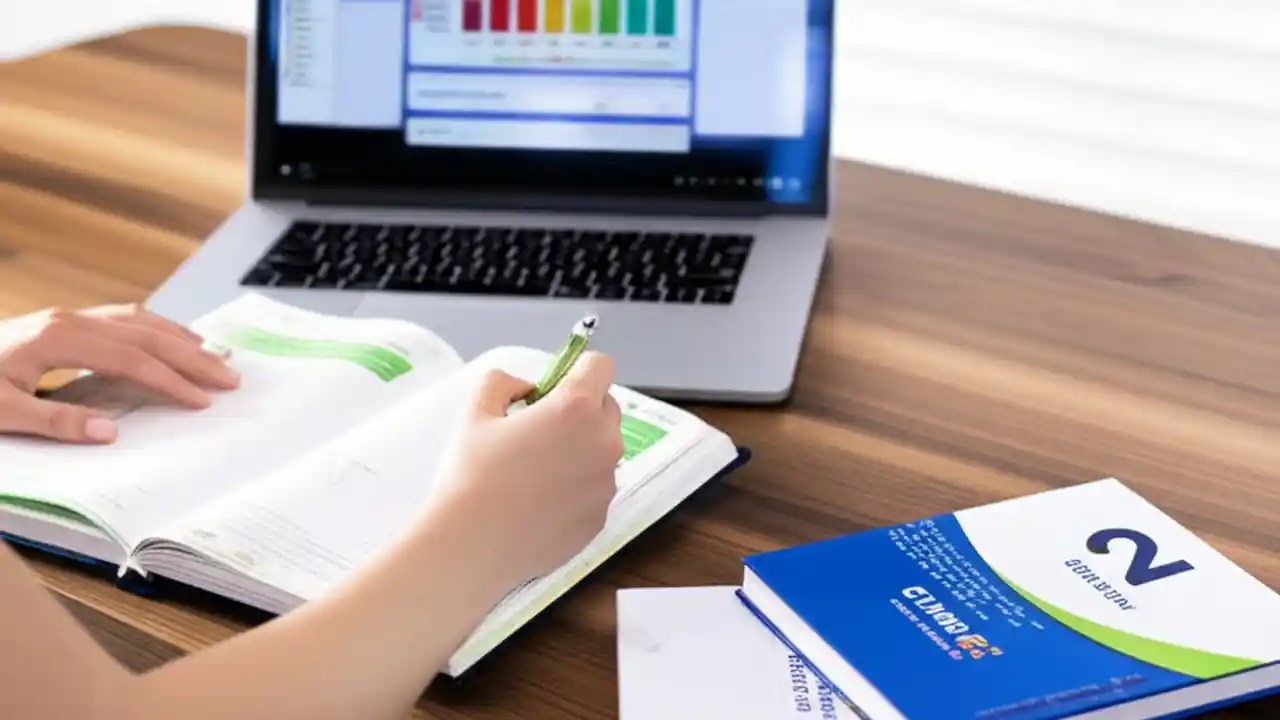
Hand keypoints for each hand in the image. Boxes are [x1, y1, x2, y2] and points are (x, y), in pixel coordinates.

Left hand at [0, 304, 238, 443]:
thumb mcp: (1, 413)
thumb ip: (56, 421)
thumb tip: (110, 433)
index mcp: (57, 339)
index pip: (131, 359)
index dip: (171, 380)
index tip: (202, 399)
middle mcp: (68, 320)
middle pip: (146, 334)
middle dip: (191, 356)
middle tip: (229, 376)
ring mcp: (67, 317)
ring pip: (138, 319)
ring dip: (179, 338)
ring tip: (213, 355)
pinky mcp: (64, 322)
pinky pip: (123, 318)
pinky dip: (155, 329)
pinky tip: (170, 339)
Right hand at [431, 352, 623, 590]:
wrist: (471, 546)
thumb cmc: (471, 476)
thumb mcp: (476, 411)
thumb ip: (504, 383)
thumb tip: (526, 389)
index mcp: (576, 408)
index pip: (600, 366)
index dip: (577, 370)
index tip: (554, 387)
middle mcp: (603, 443)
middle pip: (606, 408)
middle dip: (579, 410)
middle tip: (538, 429)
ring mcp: (606, 484)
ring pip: (601, 451)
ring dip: (579, 450)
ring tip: (534, 471)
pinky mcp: (600, 518)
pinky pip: (595, 489)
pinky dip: (576, 488)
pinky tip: (538, 502)